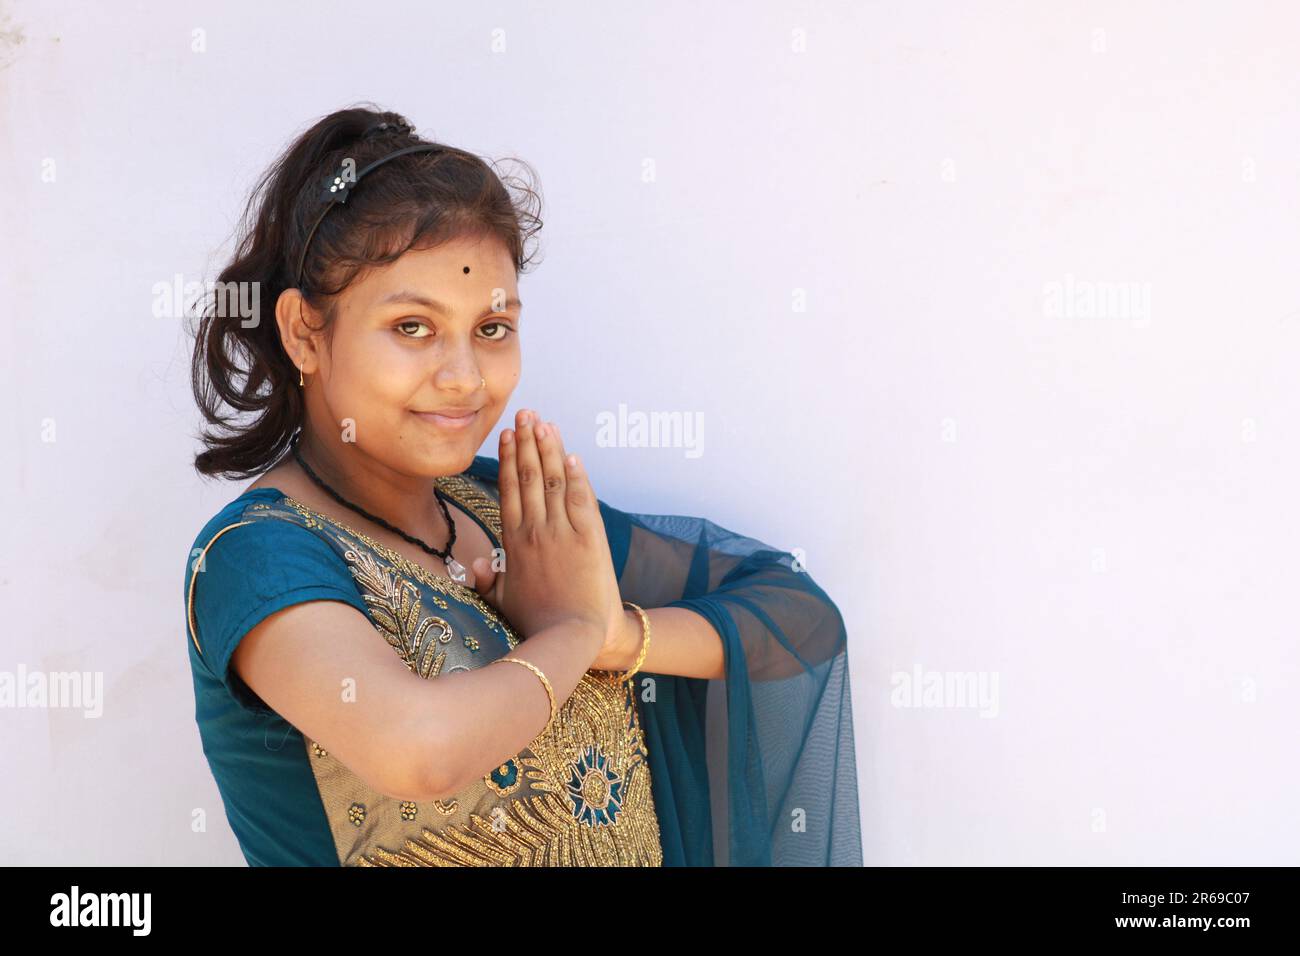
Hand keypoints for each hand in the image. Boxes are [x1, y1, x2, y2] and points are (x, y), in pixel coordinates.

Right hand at [471, 409, 624, 652]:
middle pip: (529, 476)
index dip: (507, 459)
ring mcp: (564, 532)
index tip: (505, 435)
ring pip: (554, 480)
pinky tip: (572, 455)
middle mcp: (536, 531)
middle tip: (525, 413)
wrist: (574, 637)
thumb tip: (471, 564)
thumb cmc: (537, 623)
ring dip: (550, 449)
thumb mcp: (502, 602)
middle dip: (527, 441)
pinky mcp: (590, 538)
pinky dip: (578, 475)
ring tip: (544, 422)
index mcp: (514, 543)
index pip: (509, 490)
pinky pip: (582, 498)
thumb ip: (485, 580)